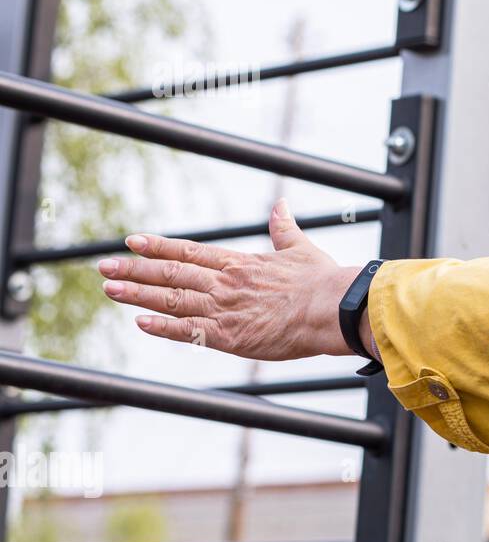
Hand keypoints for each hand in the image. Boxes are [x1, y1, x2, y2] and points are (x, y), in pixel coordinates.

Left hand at [96, 198, 358, 360]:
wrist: (331, 308)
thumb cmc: (320, 280)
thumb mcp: (299, 247)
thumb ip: (283, 227)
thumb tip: (281, 204)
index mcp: (238, 263)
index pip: (188, 251)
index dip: (157, 246)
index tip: (132, 241)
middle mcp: (224, 283)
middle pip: (170, 274)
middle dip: (134, 270)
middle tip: (104, 266)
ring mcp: (224, 310)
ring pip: (172, 301)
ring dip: (138, 295)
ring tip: (111, 290)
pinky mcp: (230, 336)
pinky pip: (189, 332)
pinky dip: (163, 328)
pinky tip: (140, 323)